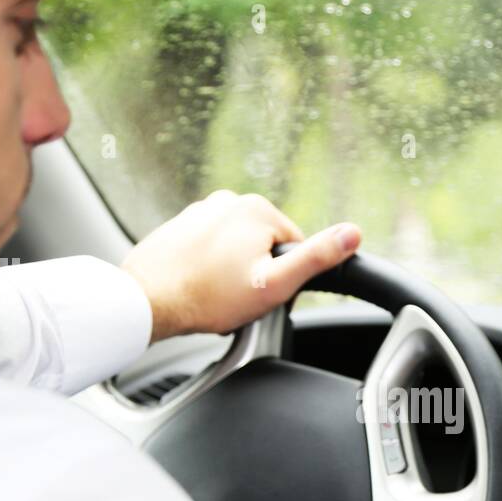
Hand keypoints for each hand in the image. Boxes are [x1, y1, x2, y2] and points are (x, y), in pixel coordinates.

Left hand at [122, 190, 361, 341]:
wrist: (148, 300)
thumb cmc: (210, 298)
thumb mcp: (274, 283)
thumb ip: (316, 258)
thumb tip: (353, 234)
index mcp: (258, 209)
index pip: (293, 247)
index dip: (285, 278)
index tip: (263, 295)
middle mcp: (229, 200)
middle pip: (264, 247)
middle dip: (257, 274)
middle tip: (238, 299)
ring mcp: (202, 211)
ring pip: (236, 249)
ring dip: (232, 273)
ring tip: (215, 295)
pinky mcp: (181, 225)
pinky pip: (210, 250)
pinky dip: (209, 269)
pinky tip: (199, 288)